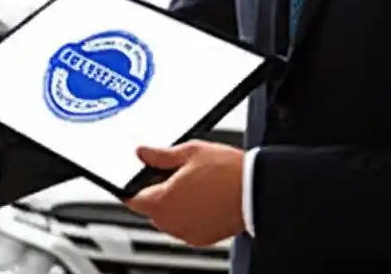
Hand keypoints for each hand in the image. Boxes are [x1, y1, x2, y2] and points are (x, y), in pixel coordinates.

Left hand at [125, 141, 245, 247]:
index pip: (133, 200)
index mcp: (163, 201)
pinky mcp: (203, 238)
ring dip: (174, 205)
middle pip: (151, 210)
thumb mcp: (190, 152)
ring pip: (169, 219)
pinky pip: (186, 226)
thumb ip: (161, 155)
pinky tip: (204, 199)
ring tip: (193, 186)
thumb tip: (143, 152)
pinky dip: (190, 215)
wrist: (258, 191)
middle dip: (158, 193)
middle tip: (174, 176)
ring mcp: (188, 233)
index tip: (139, 179)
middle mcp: (172, 222)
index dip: (134, 187)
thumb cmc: (228, 172)